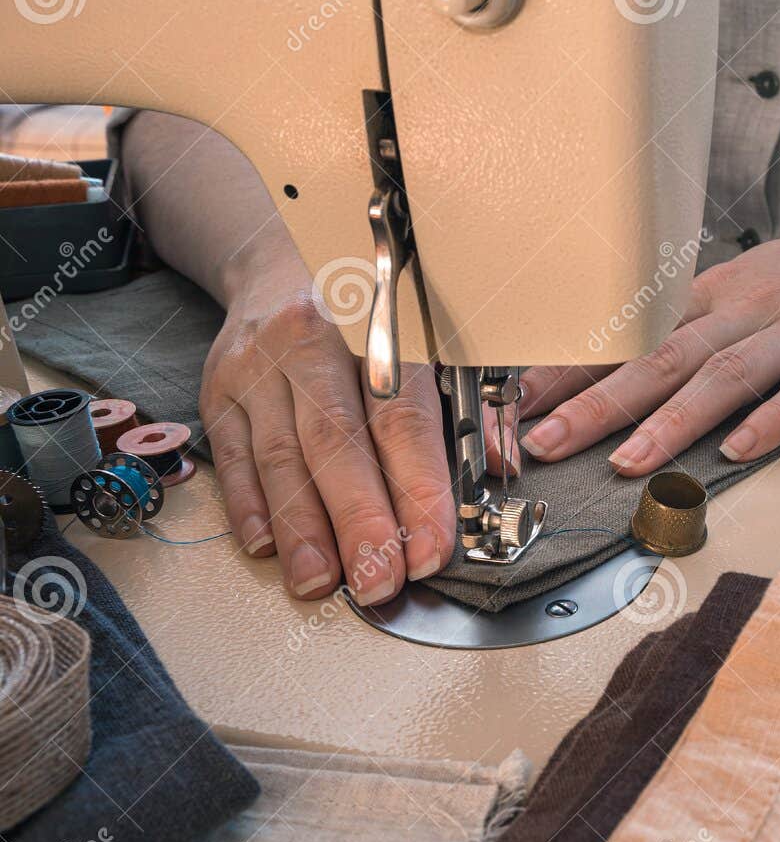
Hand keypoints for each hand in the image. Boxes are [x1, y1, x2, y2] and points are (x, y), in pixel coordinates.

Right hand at [199, 253, 458, 603]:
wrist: (279, 260)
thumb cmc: (369, 311)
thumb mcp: (427, 335)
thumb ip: (462, 404)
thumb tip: (498, 469)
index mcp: (379, 327)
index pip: (403, 420)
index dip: (418, 490)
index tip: (431, 549)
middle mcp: (312, 343)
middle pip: (337, 443)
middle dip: (360, 522)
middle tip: (378, 581)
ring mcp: (258, 367)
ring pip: (279, 456)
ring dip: (302, 528)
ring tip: (321, 581)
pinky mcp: (218, 390)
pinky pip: (232, 455)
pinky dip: (248, 506)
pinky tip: (268, 548)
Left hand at [515, 192, 779, 474]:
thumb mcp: (764, 287)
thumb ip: (708, 328)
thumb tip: (641, 372)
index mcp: (724, 293)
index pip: (635, 332)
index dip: (573, 368)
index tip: (516, 403)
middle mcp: (754, 305)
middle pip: (665, 355)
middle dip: (598, 401)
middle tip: (544, 441)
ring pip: (728, 373)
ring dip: (673, 419)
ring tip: (628, 461)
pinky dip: (774, 417)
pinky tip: (740, 450)